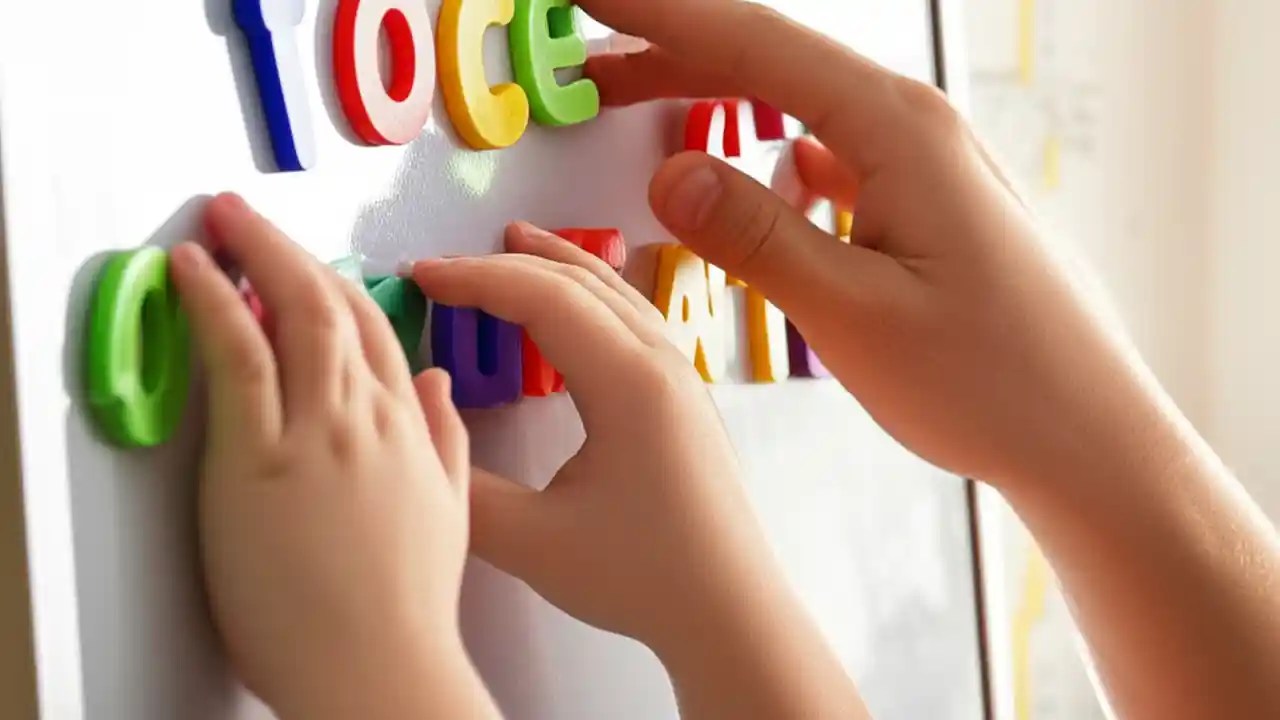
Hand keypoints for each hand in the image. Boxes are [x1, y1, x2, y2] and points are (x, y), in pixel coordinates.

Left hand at [173, 194, 495, 719]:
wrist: (382, 669)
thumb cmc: (405, 608)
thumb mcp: (448, 514)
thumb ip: (446, 441)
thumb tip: (439, 386)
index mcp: (409, 428)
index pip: (378, 331)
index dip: (337, 284)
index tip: (307, 262)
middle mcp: (368, 416)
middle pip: (332, 307)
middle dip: (288, 249)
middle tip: (250, 217)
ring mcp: (317, 431)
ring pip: (292, 315)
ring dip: (254, 254)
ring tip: (223, 221)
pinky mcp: (259, 458)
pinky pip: (239, 357)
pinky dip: (217, 302)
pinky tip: (198, 268)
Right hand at [414, 223, 867, 718]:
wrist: (730, 611)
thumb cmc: (643, 577)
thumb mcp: (535, 541)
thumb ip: (465, 488)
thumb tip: (419, 433)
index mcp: (628, 383)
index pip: (541, 297)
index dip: (474, 277)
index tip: (420, 274)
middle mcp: (661, 363)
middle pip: (579, 281)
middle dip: (506, 263)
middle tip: (446, 265)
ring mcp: (681, 376)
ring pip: (614, 292)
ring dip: (556, 264)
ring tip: (511, 243)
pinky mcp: (685, 398)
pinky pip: (633, 317)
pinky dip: (588, 293)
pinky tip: (571, 308)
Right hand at [579, 3, 1279, 719]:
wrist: (1089, 436)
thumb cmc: (995, 382)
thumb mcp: (855, 314)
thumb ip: (757, 237)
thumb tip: (670, 174)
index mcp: (899, 131)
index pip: (756, 44)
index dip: (663, 16)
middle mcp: (917, 128)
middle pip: (772, 63)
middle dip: (673, 53)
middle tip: (589, 61)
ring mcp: (925, 164)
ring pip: (797, 105)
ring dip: (716, 100)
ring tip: (643, 105)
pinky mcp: (926, 203)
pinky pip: (831, 153)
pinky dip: (769, 150)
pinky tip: (751, 171)